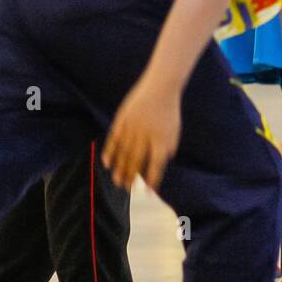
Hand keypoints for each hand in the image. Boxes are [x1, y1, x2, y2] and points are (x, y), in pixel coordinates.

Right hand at [102, 73, 180, 190]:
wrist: (160, 88)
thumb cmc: (169, 113)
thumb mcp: (174, 132)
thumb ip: (167, 150)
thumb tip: (158, 166)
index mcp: (162, 140)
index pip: (156, 165)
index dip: (152, 180)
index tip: (148, 192)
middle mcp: (146, 136)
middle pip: (136, 161)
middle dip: (131, 177)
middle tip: (126, 189)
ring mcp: (132, 128)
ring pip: (123, 153)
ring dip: (119, 169)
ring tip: (117, 182)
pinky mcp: (122, 120)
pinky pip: (114, 139)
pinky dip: (110, 152)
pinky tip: (107, 163)